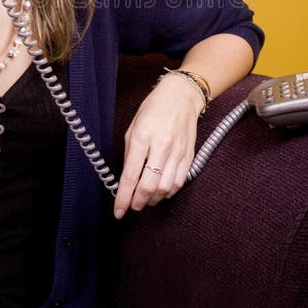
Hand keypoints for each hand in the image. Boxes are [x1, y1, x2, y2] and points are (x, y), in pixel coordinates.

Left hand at [113, 73, 202, 218]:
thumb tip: (127, 180)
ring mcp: (178, 152)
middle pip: (149, 187)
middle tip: (132, 206)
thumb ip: (130, 154)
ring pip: (165, 188)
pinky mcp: (189, 156)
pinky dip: (168, 192)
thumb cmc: (154, 109)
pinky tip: (160, 190)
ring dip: (153, 200)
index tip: (118, 211)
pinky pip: (178, 182)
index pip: (130, 176)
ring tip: (145, 199)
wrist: (182, 96)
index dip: (123, 198)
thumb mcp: (133, 127)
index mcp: (142, 137)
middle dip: (138, 202)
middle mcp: (162, 146)